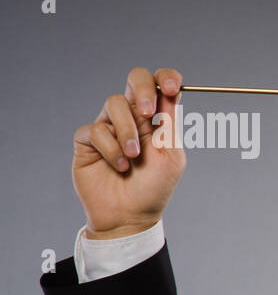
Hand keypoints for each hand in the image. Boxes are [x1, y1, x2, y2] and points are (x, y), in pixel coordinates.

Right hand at [72, 67, 186, 238]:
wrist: (130, 216)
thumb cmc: (154, 188)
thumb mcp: (171, 156)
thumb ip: (170, 124)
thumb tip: (173, 92)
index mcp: (156, 119)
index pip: (160, 85)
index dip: (165, 78)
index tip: (172, 87)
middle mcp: (132, 117)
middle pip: (135, 79)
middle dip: (143, 90)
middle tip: (148, 112)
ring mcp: (109, 126)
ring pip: (114, 104)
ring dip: (127, 132)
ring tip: (134, 158)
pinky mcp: (88, 140)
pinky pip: (96, 129)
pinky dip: (111, 148)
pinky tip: (120, 166)